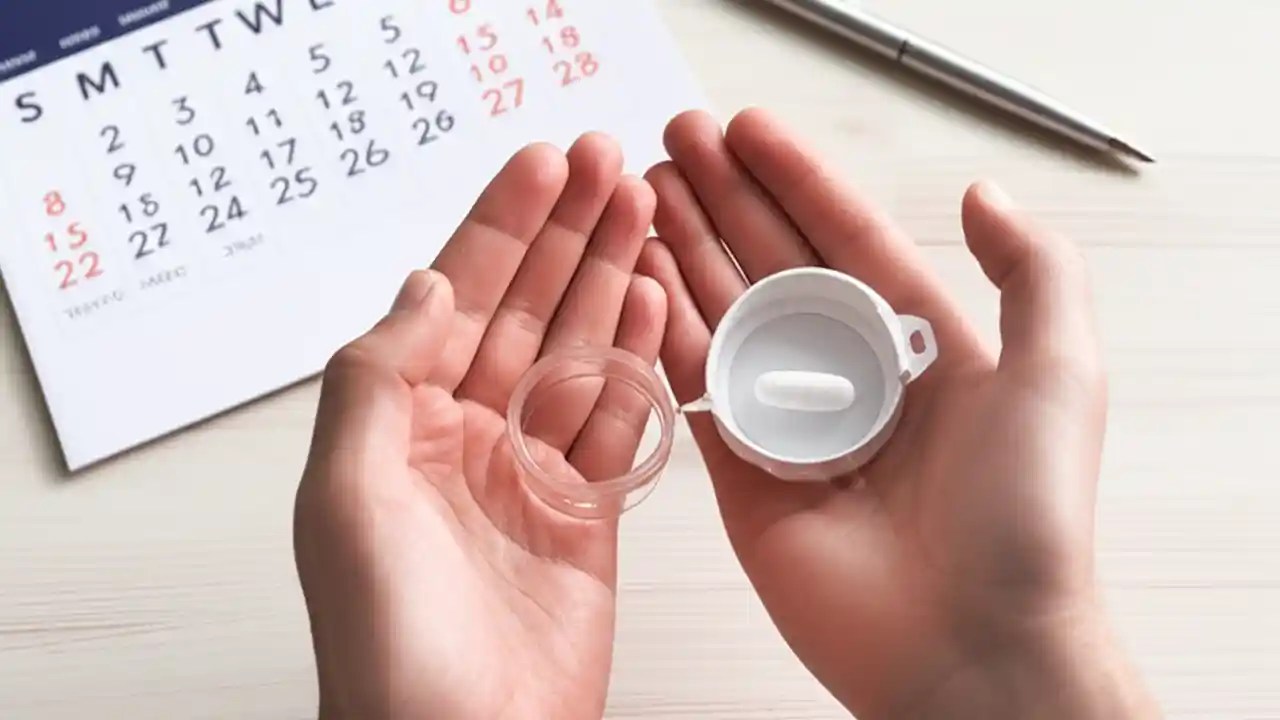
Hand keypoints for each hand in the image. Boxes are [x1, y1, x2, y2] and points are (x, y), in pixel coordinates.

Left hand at [293, 135, 663, 719]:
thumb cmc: (390, 648)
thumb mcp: (348, 497)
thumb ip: (377, 380)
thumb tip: (424, 288)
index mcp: (400, 425)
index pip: (457, 297)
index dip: (500, 225)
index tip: (541, 164)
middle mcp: (465, 437)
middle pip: (526, 309)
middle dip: (567, 233)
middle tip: (607, 165)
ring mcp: (530, 471)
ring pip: (578, 352)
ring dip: (610, 279)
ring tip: (641, 211)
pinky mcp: (587, 512)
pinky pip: (618, 417)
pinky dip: (639, 359)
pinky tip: (653, 305)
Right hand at [639, 109, 1158, 718]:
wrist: (968, 649)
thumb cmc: (1024, 520)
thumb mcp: (1058, 372)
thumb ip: (1032, 272)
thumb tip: (982, 195)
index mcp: (922, 346)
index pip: (846, 239)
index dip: (795, 180)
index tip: (745, 131)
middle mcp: (853, 378)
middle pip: (774, 268)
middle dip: (724, 203)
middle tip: (675, 146)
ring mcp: (794, 426)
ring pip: (727, 320)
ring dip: (684, 255)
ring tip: (642, 197)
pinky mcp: (747, 477)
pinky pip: (699, 393)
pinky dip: (665, 337)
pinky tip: (639, 283)